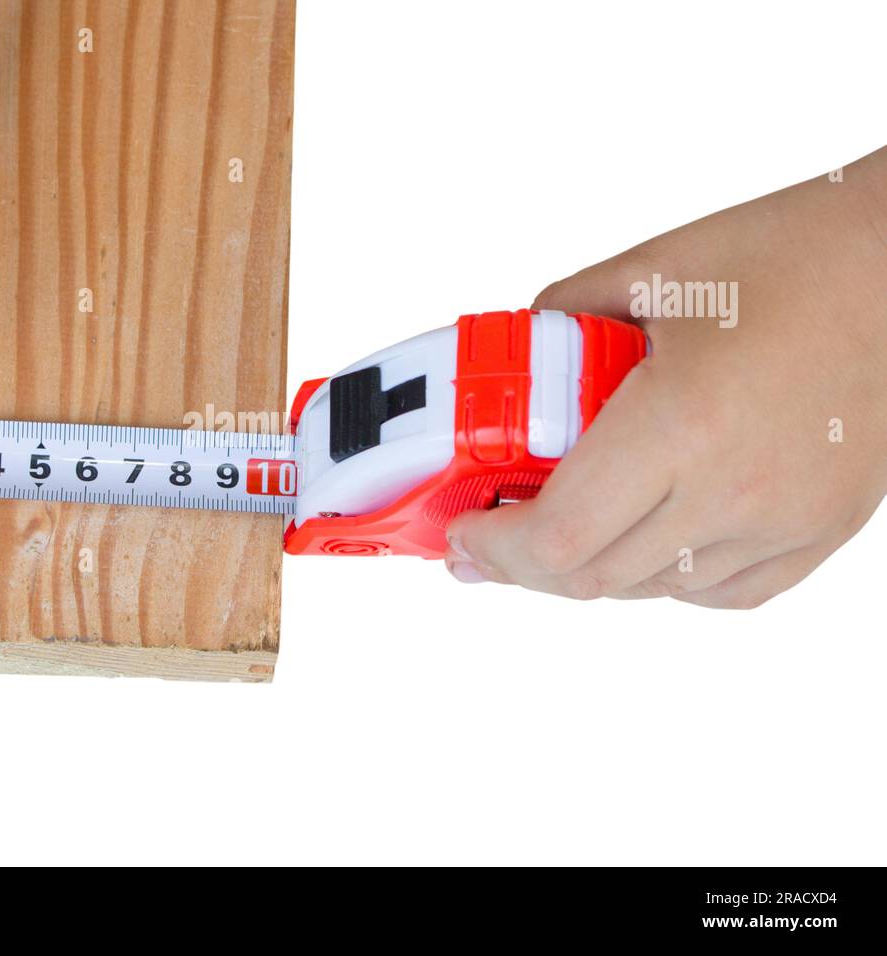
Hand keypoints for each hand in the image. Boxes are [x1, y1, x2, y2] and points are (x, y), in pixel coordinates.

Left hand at [446, 148, 886, 607]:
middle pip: (594, 577)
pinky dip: (663, 576)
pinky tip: (643, 534)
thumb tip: (507, 371)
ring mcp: (785, 523)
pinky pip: (718, 592)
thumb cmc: (789, 253)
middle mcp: (735, 492)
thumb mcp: (649, 271)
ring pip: (651, 589)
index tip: (462, 528)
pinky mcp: (819, 533)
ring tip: (557, 525)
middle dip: (522, 565)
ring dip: (587, 567)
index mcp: (681, 425)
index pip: (558, 537)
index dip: (494, 547)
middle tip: (487, 539)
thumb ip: (559, 323)